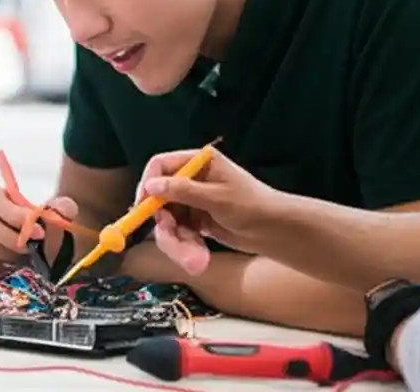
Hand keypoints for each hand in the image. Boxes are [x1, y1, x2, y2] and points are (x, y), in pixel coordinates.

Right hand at [0, 182, 77, 278]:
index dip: (12, 214)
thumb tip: (65, 209)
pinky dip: (1, 270)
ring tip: (25, 257)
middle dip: (12, 238)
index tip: (39, 231)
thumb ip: (61, 208)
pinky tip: (14, 267)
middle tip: (33, 248)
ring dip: (9, 255)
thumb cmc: (36, 223)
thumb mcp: (52, 213)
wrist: (31, 244)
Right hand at [138, 147, 282, 275]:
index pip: (161, 166)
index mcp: (199, 162)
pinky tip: (198, 256)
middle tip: (169, 236)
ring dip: (175, 239)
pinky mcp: (196, 220)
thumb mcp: (217, 197)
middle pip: (160, 196)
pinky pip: (178, 232)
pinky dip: (184, 245)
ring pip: (168, 219)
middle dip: (164, 221)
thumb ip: (183, 191)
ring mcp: (193, 201)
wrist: (277, 232)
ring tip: (192, 257)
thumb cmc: (252, 206)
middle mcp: (192, 179)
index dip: (149, 184)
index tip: (142, 206)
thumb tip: (151, 186)